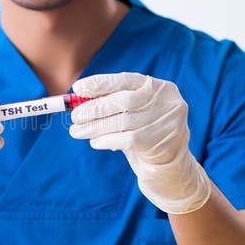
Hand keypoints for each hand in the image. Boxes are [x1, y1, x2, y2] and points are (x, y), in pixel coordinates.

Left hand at [69, 72, 210, 214]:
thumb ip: (113, 103)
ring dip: (94, 127)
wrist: (170, 165)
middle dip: (94, 108)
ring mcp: (166, 123)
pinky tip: (95, 142)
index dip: (100, 83)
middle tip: (74, 116)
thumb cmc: (146, 132)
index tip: (78, 88)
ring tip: (77, 131)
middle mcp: (167, 102)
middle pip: (122, 101)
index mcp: (160, 88)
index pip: (126, 80)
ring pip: (121, 122)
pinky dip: (105, 140)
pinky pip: (124, 140)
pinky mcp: (160, 143)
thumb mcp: (135, 112)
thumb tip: (79, 99)